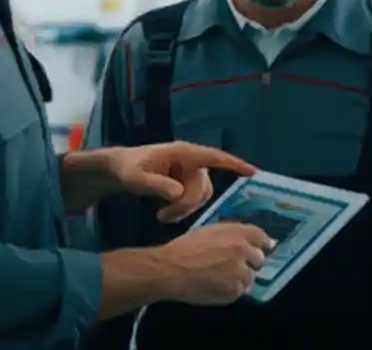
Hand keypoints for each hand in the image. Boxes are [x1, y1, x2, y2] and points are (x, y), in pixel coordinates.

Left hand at [105, 141, 256, 222]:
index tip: (253, 172)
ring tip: (161, 216)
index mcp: (182, 153)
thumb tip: (178, 193)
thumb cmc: (126, 168)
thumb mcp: (135, 178)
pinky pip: (194, 200)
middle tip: (162, 218)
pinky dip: (182, 209)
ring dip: (184, 210)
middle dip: (186, 206)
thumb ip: (156, 184)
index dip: (233, 164)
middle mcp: (190, 161)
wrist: (118, 169)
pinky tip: (163, 210)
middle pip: (203, 188)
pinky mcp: (185, 182)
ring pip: (200, 197)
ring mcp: (189, 172)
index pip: (213, 156)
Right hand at [157, 222, 275, 305]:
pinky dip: (231, 289)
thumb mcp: (208, 231)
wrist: (171, 269)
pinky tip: (215, 285)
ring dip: (240, 277)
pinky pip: (239, 291)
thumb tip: (246, 240)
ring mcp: (240, 273)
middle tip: (234, 264)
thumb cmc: (185, 247)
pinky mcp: (234, 291)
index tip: (265, 247)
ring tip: (220, 277)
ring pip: (250, 277)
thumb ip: (230, 234)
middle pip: (259, 258)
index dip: (264, 242)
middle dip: (250, 261)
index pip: (260, 236)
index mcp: (236, 234)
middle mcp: (243, 252)